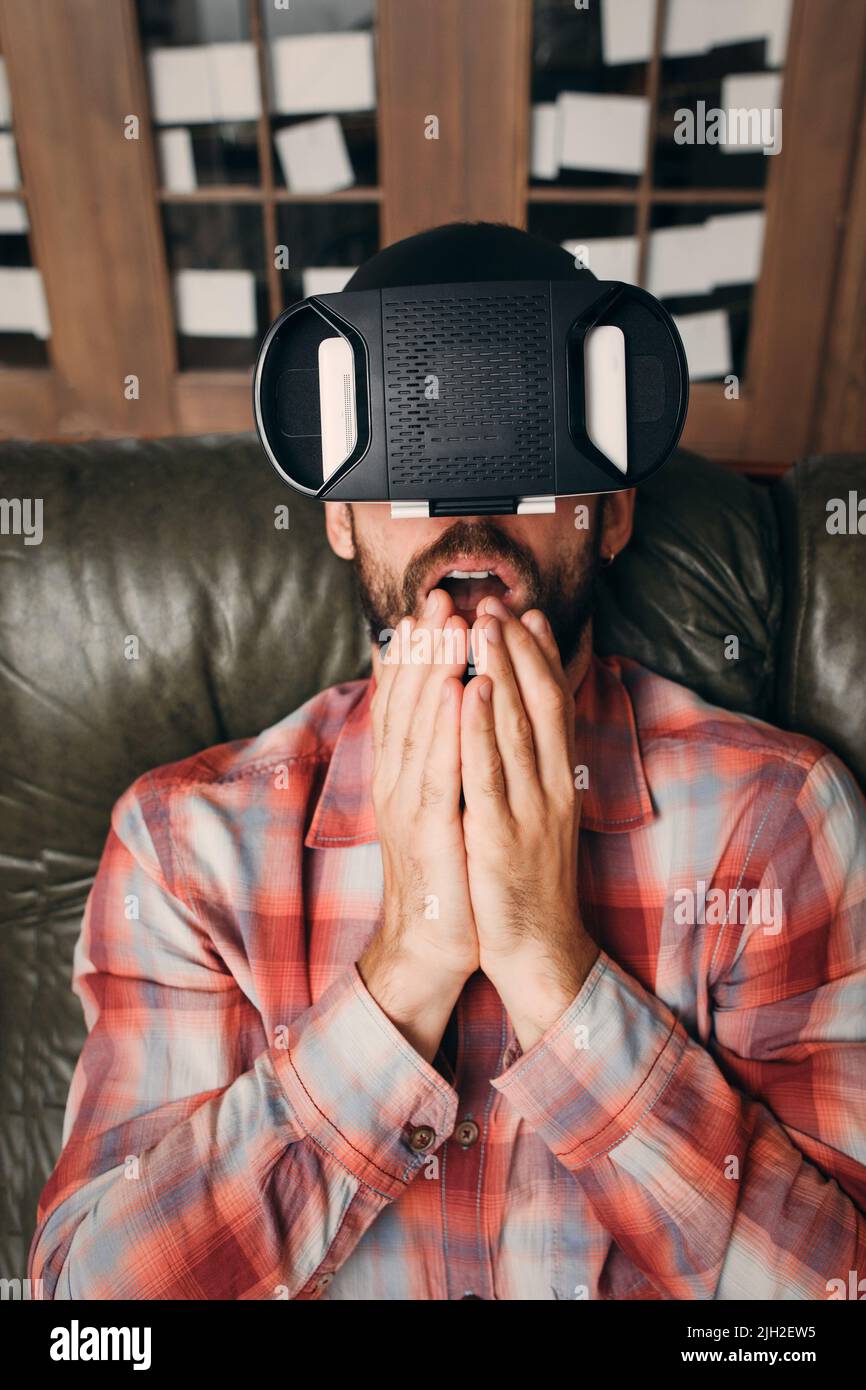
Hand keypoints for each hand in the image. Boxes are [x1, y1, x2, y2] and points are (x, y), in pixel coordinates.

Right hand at [359, 588, 477, 1061]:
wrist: (431, 945)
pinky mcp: (429, 832)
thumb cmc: (444, 870)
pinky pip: (439, 769)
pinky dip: (446, 726)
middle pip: (405, 704)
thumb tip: (447, 711)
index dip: (413, 654)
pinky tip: (458, 689)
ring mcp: (409, 806)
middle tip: (438, 597)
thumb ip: (437, 759)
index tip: (429, 609)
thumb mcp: (438, 806)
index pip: (401, 704)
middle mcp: (396, 782)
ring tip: (448, 624)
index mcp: (400, 775)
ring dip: (432, 670)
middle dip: (422, 647)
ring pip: (418, 726)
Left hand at [459, 598, 598, 1050]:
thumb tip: (516, 723)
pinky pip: (488, 773)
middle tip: (498, 600)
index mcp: (558, 780)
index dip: (540, 656)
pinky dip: (480, 727)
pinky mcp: (499, 836)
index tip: (526, 612)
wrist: (538, 951)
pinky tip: (471, 691)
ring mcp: (528, 810)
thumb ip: (529, 770)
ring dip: (501, 670)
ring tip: (484, 623)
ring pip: (516, 727)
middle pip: (539, 704)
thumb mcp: (534, 815)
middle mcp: (551, 786)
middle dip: (517, 648)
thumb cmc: (528, 880)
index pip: (553, 705)